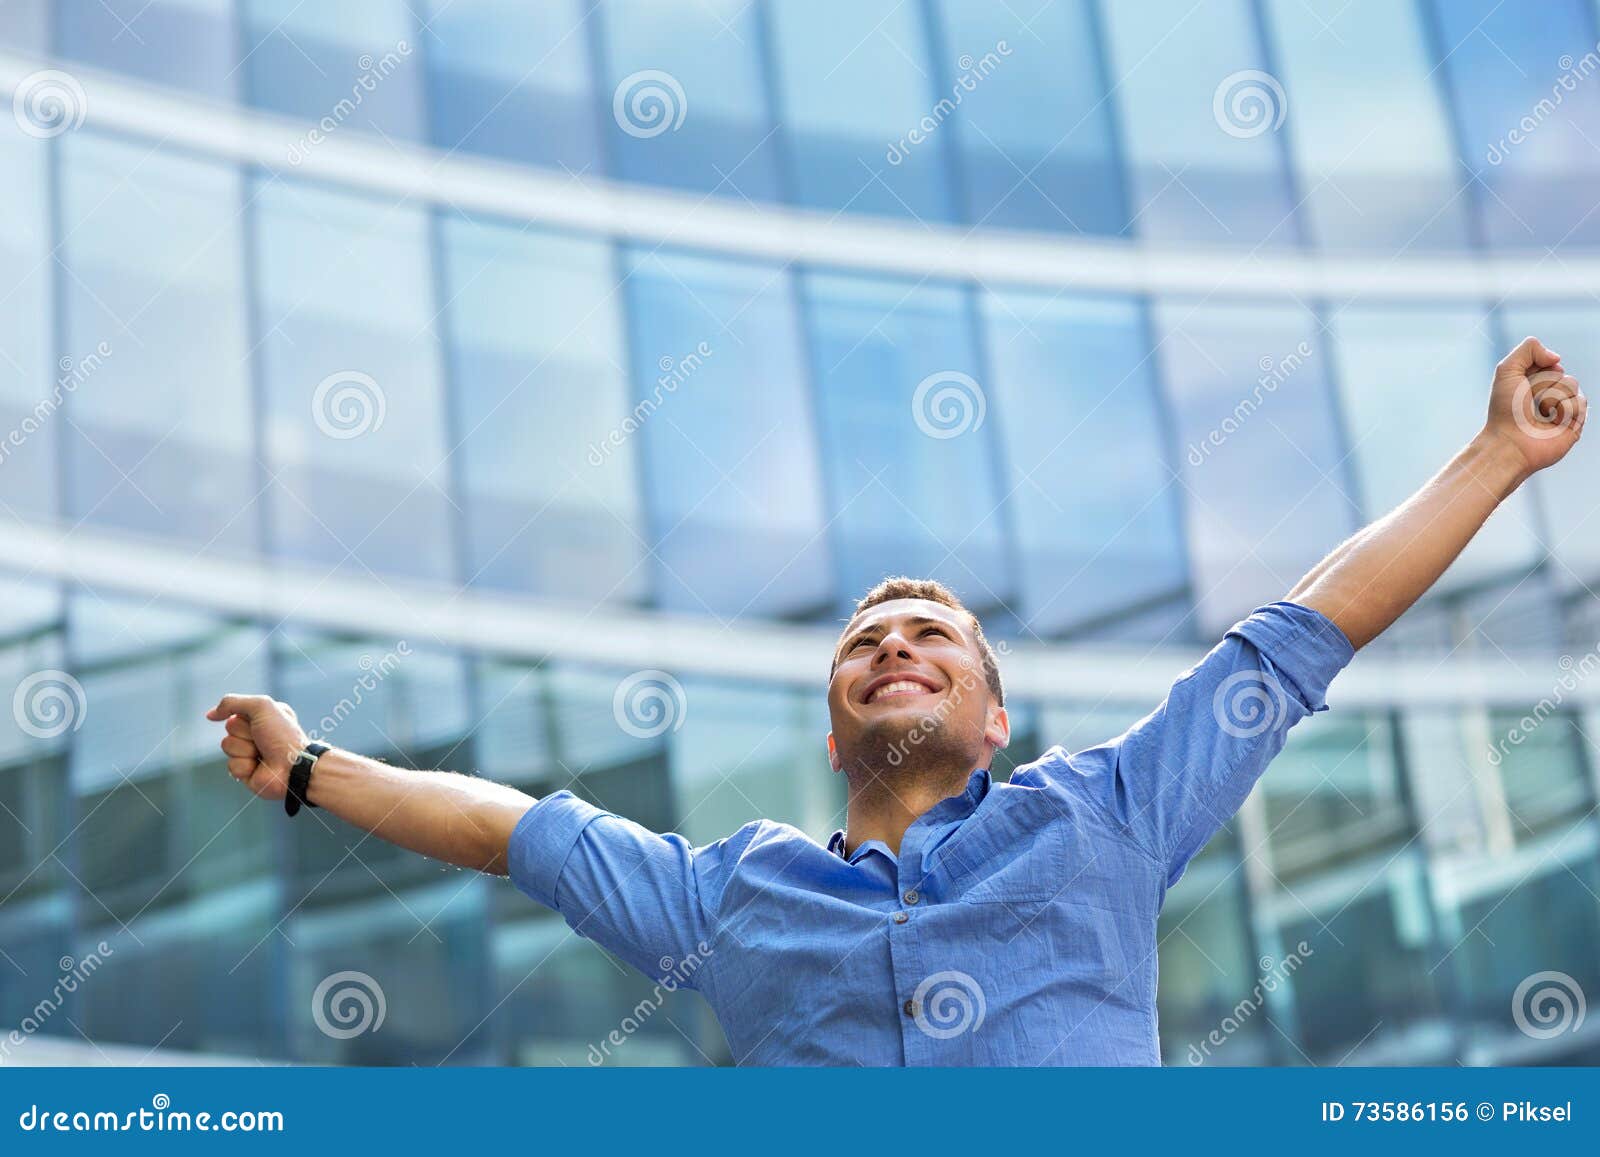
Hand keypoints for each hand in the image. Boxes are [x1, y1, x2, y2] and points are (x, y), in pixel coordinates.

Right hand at [204, 694, 310, 800]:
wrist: (292, 767)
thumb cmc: (282, 735)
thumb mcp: (261, 706)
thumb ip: (232, 703)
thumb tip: (210, 715)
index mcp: (265, 716)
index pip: (237, 712)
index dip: (244, 717)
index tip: (261, 722)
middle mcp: (258, 733)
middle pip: (230, 728)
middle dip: (244, 733)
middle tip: (262, 740)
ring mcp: (252, 753)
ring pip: (227, 746)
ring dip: (244, 749)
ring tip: (261, 754)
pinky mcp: (247, 771)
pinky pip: (231, 766)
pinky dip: (245, 766)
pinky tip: (259, 767)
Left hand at [1483, 336, 1586, 474]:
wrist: (1510, 443)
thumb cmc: (1505, 410)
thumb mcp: (1507, 370)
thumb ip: (1529, 349)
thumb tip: (1557, 358)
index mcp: (1531, 383)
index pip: (1548, 362)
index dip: (1537, 368)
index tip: (1523, 382)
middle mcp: (1547, 395)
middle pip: (1561, 372)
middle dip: (1542, 383)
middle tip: (1528, 401)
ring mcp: (1562, 409)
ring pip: (1573, 384)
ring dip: (1552, 397)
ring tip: (1540, 414)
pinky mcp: (1574, 423)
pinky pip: (1581, 402)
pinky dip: (1564, 410)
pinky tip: (1553, 423)